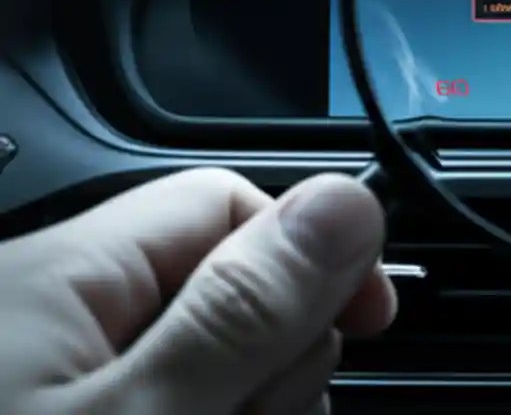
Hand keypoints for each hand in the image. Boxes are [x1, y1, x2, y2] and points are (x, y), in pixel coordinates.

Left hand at [0, 168, 396, 413]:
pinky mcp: (82, 413)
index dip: (312, 254)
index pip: (227, 202)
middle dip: (279, 353)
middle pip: (232, 287)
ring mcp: (65, 381)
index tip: (369, 321)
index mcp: (58, 275)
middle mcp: (55, 316)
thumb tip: (346, 203)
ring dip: (259, 402)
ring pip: (220, 359)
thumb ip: (241, 313)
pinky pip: (187, 399)